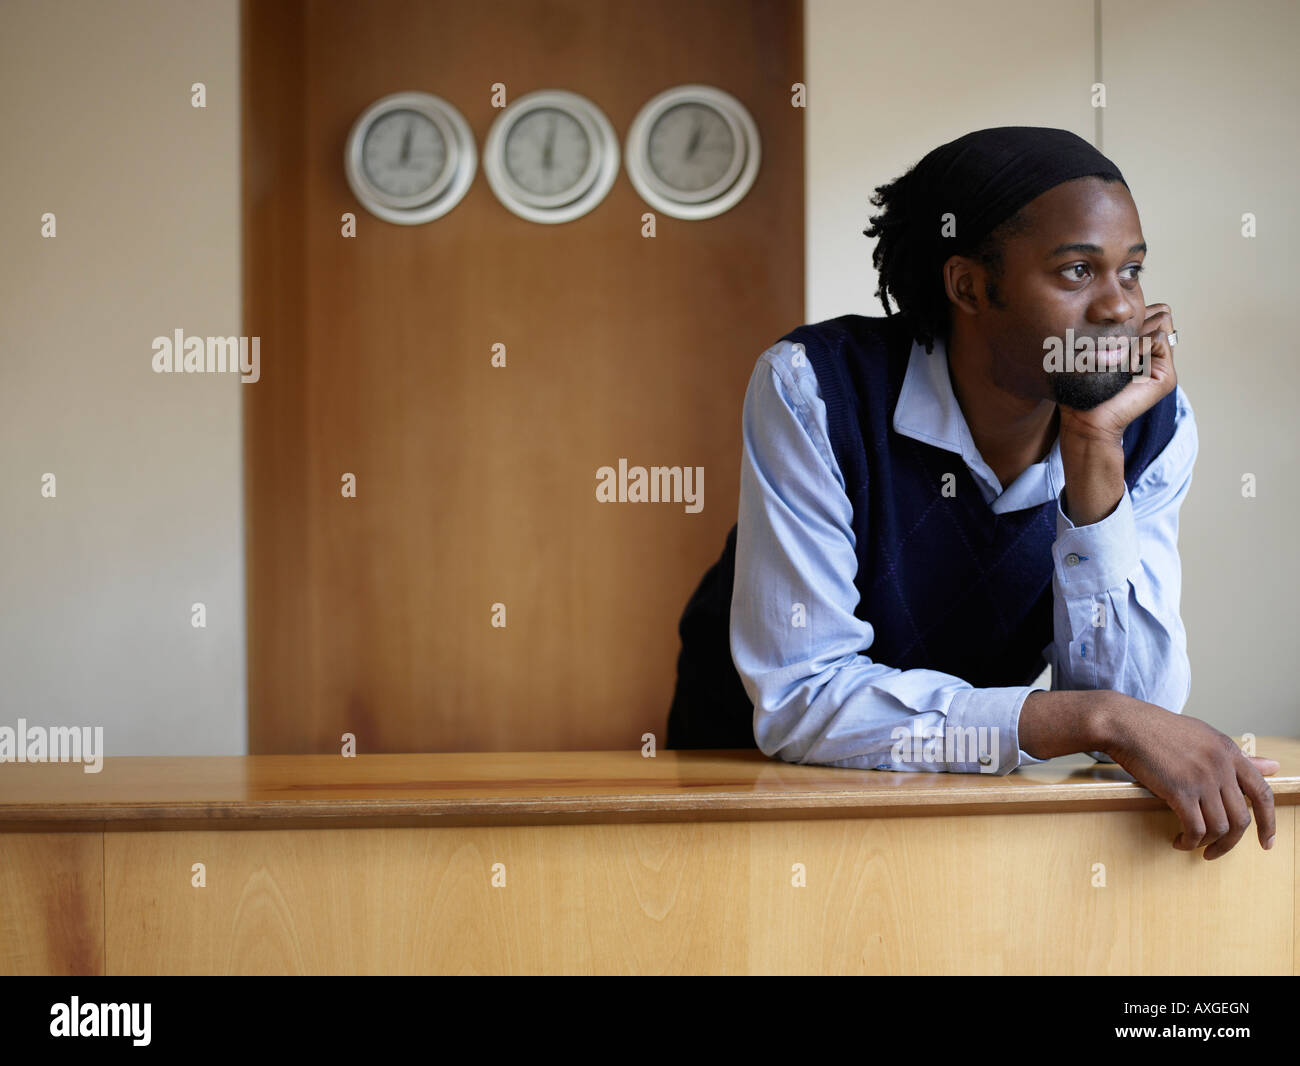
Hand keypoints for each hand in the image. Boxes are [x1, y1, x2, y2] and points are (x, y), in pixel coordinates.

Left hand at [1058, 303, 1178, 445]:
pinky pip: (1157, 339)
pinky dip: (1136, 347)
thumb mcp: (1091, 348)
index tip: (1107, 334)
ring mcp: (1163, 365)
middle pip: (1161, 311)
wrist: (1083, 419)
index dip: (1131, 314)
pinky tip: (1124, 366)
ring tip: (1116, 357)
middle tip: (1113, 345)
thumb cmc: (1079, 385)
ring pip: (1162, 320)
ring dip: (1134, 333)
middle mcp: (1155, 355)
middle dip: (1136, 320)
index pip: (1150, 309)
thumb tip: (1115, 301)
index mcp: (1140, 347)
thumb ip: (1108, 328)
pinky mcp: (1166, 377)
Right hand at [1098, 692, 1276, 858]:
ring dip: (1209, 844)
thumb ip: (1239, 757)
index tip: (1266, 842)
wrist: (1125, 723)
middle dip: (1231, 842)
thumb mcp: (1205, 737)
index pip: (1262, 793)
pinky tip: (1180, 841)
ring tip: (1194, 845)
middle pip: (1241, 818)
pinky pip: (1195, 828)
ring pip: (1220, 827)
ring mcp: (1201, 778)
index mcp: (1229, 751)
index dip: (1268, 822)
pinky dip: (1190, 841)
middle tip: (1217, 851)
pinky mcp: (1179, 790)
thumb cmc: (1159, 729)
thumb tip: (1274, 766)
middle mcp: (1220, 765)